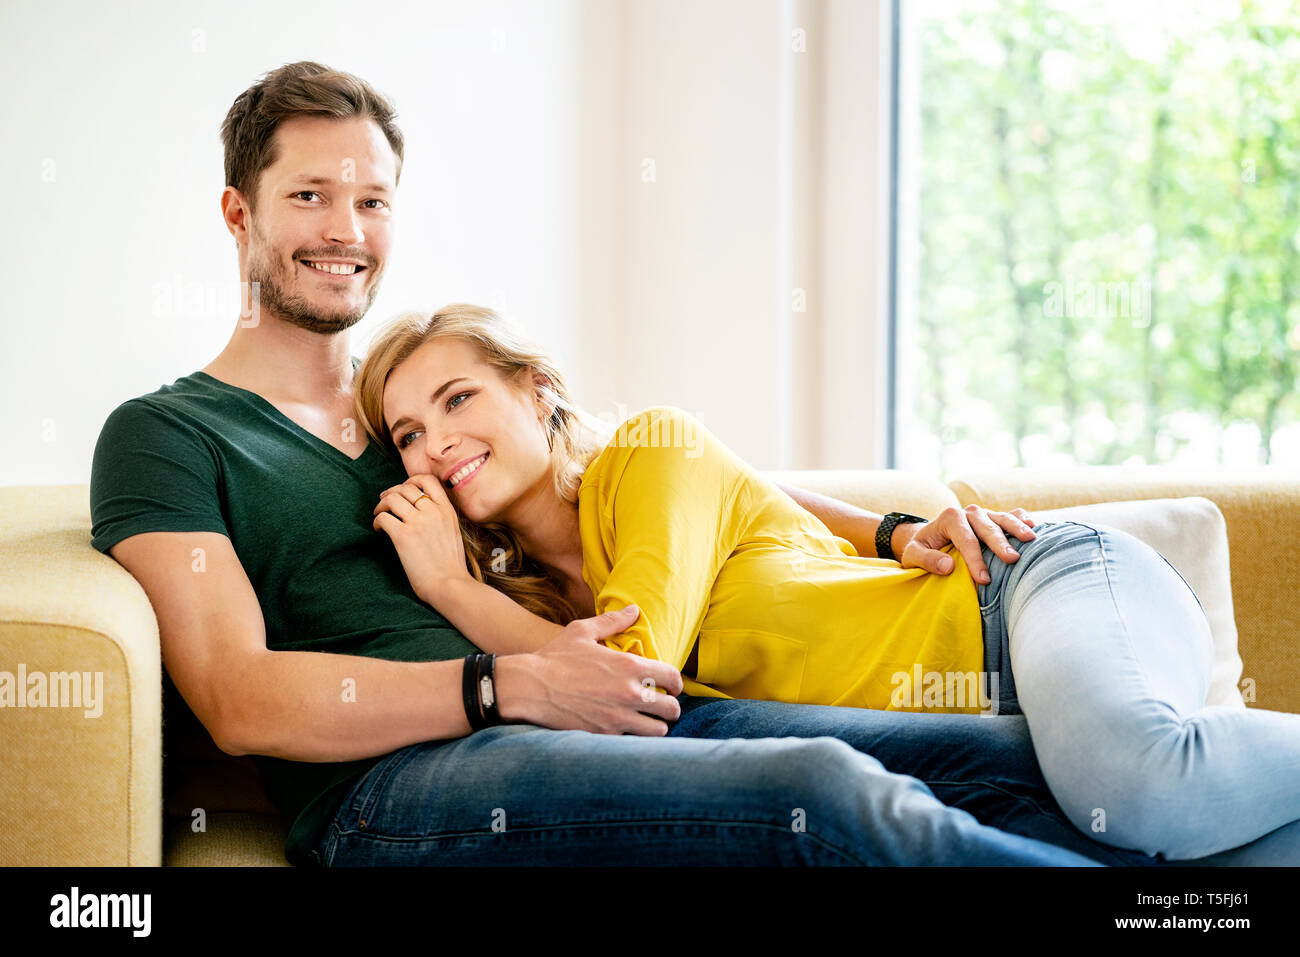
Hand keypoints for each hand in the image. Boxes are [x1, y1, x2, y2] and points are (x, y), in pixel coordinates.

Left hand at [372, 474, 468, 603]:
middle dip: (391, 492)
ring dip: (381, 506)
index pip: (427, 480)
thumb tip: (421, 513)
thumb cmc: (451, 566)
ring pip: (391, 498)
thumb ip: (441, 519)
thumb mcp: (453, 533)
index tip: (403, 489)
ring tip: (379, 515)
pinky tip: (378, 530)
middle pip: (405, 488)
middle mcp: (432, 511)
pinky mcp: (403, 536)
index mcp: (446, 510)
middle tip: (384, 502)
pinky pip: (383, 517)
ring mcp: (418, 523)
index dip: (411, 480)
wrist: (450, 584)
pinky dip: (377, 521)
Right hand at [497, 605, 683, 734]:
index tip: (672, 687)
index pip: (673, 678)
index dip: (677, 684)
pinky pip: (634, 741)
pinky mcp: (604, 735)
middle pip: (671, 709)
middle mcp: (629, 694)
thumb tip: (634, 610)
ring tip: (647, 721)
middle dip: (670, 707)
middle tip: (662, 706)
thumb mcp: (582, 631)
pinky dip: (635, 737)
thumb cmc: (555, 657)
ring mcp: (618, 717)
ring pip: (658, 730)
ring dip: (656, 725)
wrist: (529, 688)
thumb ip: (612, 621)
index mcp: (629, 666)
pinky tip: (627, 730)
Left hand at [896, 505, 1037, 584]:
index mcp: (949, 517)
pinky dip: (1022, 518)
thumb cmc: (922, 547)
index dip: (975, 560)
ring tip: (1032, 539)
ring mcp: (984, 513)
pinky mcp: (994, 517)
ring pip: (1003, 518)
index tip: (984, 580)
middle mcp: (969, 512)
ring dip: (1017, 528)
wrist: (927, 535)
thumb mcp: (913, 555)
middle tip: (1013, 560)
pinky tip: (1034, 525)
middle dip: (1000, 544)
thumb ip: (926, 560)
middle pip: (987, 528)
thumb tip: (947, 566)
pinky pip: (1010, 514)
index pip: (965, 540)